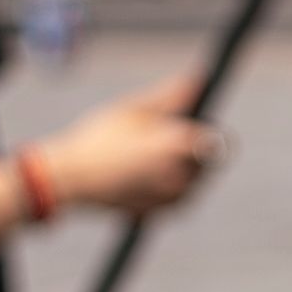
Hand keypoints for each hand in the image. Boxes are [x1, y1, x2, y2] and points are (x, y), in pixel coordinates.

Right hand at [37, 73, 223, 218]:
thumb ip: (172, 95)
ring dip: (184, 168)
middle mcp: (181, 175)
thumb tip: (200, 80)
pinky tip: (144, 174)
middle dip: (195, 149)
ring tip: (147, 157)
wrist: (69, 179)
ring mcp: (174, 197)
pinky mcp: (164, 212)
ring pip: (197, 179)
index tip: (200, 127)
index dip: (214, 132)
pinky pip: (181, 195)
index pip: (222, 141)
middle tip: (161, 141)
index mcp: (178, 146)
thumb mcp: (134, 108)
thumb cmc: (99, 138)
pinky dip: (171, 185)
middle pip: (211, 160)